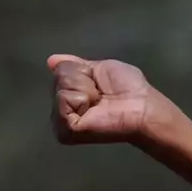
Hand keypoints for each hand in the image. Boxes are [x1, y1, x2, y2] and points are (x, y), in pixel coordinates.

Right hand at [48, 54, 175, 144]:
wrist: (141, 106)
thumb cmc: (128, 88)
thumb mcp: (100, 68)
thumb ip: (76, 65)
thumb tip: (51, 60)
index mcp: (70, 94)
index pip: (60, 69)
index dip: (81, 70)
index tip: (98, 82)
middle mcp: (62, 108)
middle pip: (58, 76)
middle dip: (81, 78)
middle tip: (100, 94)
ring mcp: (61, 121)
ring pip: (59, 86)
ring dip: (84, 88)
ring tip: (98, 102)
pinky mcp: (65, 130)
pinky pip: (63, 99)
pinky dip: (80, 98)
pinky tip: (92, 109)